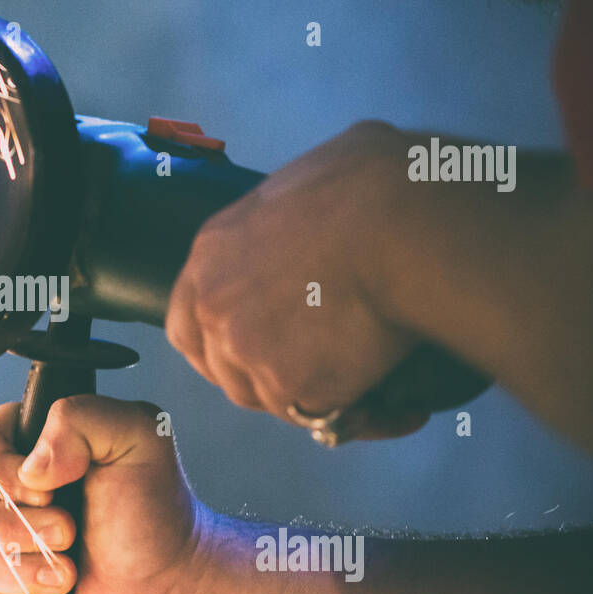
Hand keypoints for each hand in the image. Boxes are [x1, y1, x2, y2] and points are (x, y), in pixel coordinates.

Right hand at [0, 395, 205, 593]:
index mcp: (27, 445)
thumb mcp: (138, 436)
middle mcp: (4, 491)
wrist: (172, 588)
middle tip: (71, 534)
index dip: (1, 471)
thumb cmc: (156, 511)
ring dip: (21, 570)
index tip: (52, 490)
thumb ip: (81, 417)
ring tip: (69, 574)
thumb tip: (30, 466)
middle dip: (20, 528)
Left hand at [166, 120, 429, 438]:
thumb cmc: (377, 186)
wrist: (405, 226)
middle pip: (224, 370)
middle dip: (267, 381)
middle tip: (321, 375)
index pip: (188, 320)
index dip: (220, 345)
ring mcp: (246, 352)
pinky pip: (325, 419)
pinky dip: (366, 418)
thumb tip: (326, 201)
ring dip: (314, 399)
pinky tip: (404, 409)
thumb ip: (297, 210)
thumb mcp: (317, 174)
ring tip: (373, 390)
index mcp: (214, 251)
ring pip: (271, 401)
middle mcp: (215, 306)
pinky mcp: (289, 388)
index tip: (256, 353)